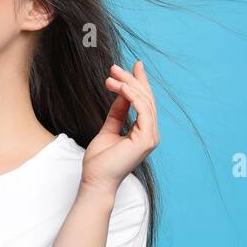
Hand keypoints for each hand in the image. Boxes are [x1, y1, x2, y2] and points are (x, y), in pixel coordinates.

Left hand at [81, 60, 160, 194]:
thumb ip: (117, 113)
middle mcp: (150, 134)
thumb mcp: (108, 130)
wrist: (96, 180)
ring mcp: (150, 137)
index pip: (145, 103)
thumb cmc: (100, 161)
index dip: (139, 82)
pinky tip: (120, 86)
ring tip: (111, 76)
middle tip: (114, 68)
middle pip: (146, 99)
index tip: (133, 66)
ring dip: (128, 85)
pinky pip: (143, 109)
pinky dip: (132, 95)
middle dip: (132, 80)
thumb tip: (121, 94)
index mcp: (143, 132)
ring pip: (145, 102)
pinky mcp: (146, 139)